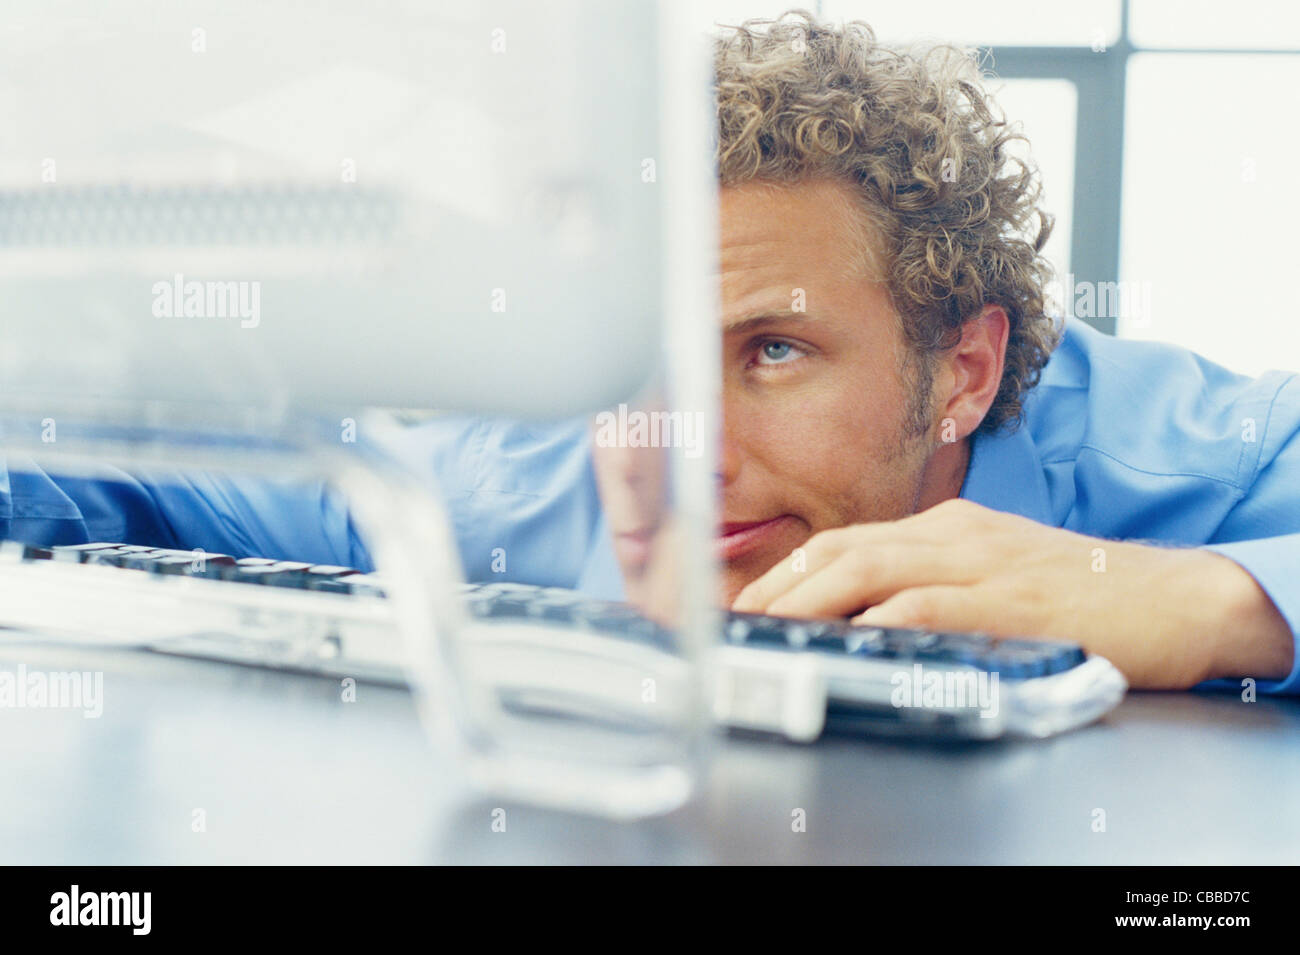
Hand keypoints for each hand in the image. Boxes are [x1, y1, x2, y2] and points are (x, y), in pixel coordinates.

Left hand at [731, 498, 1294, 688]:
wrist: (1171, 597)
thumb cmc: (1078, 594)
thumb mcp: (994, 573)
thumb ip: (936, 586)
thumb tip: (868, 617)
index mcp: (948, 528)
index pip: (848, 541)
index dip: (790, 569)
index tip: (751, 599)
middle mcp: (956, 536)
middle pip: (845, 549)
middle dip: (781, 585)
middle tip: (738, 618)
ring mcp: (982, 564)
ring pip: (873, 568)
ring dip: (810, 599)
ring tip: (768, 626)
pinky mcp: (1009, 602)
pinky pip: (930, 603)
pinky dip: (881, 618)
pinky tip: (849, 634)